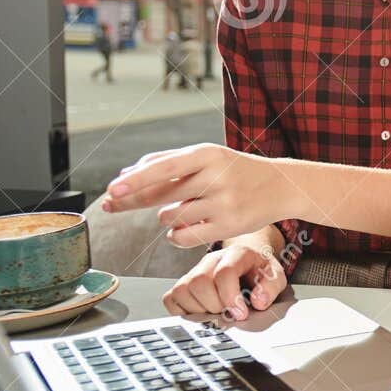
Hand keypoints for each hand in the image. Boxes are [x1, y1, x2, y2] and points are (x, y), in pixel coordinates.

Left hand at [101, 144, 295, 246]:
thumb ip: (167, 162)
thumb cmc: (235, 170)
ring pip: (170, 218)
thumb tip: (125, 175)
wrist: (279, 186)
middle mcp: (216, 177)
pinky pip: (184, 237)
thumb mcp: (206, 156)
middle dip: (131, 201)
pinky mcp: (229, 226)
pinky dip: (176, 235)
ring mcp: (224, 203)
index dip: (136, 180)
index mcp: (207, 154)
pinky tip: (183, 228)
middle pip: (161, 195)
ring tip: (185, 209)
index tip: (112, 188)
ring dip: (167, 217)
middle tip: (110, 205)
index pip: (164, 167)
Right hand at [162, 242, 287, 320]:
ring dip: (200, 309)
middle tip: (229, 313)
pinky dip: (183, 312)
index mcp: (237, 254)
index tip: (240, 314)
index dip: (231, 297)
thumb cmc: (259, 271)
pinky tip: (202, 312)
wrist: (248, 263)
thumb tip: (258, 301)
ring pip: (182, 291)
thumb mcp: (274, 276)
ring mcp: (193, 271)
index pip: (224, 272)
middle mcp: (211, 260)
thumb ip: (271, 287)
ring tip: (217, 311)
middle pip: (199, 282)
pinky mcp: (182, 284)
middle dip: (215, 305)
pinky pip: (170, 299)